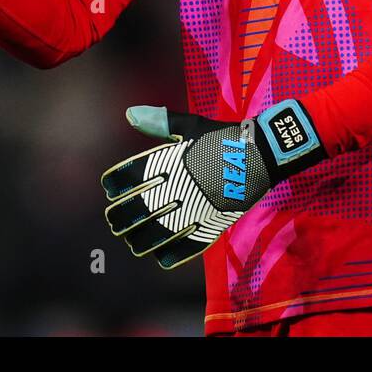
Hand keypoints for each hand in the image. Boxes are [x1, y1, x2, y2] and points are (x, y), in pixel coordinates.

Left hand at [101, 100, 325, 268]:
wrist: (261, 152)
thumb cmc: (223, 137)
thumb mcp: (191, 126)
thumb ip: (159, 122)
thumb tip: (129, 113)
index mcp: (169, 161)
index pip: (130, 177)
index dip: (116, 185)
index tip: (110, 191)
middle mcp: (176, 186)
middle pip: (138, 209)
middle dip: (121, 217)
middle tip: (114, 222)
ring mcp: (194, 207)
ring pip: (157, 232)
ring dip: (140, 238)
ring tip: (132, 241)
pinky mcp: (211, 222)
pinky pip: (186, 245)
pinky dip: (170, 254)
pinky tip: (159, 257)